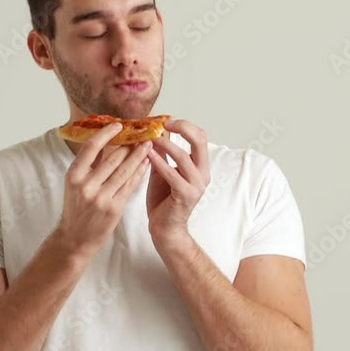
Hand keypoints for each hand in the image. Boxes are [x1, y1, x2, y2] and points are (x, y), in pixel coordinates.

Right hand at [55, 123, 152, 257]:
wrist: (75, 238)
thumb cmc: (76, 208)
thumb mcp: (74, 184)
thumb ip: (89, 164)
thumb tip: (105, 141)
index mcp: (73, 175)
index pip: (91, 147)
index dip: (106, 133)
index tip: (118, 125)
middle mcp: (86, 185)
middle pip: (112, 157)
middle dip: (129, 143)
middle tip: (141, 132)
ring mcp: (100, 197)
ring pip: (124, 170)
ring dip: (138, 155)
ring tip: (148, 144)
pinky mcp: (114, 208)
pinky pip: (130, 185)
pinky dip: (139, 172)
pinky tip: (146, 162)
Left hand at [145, 119, 210, 246]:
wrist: (165, 229)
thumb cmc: (163, 200)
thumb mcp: (162, 170)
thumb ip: (162, 152)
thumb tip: (155, 129)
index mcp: (200, 166)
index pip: (200, 136)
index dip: (184, 125)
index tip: (166, 120)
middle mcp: (202, 174)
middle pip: (200, 140)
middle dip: (182, 127)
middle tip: (163, 123)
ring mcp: (196, 185)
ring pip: (183, 156)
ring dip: (165, 144)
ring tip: (149, 138)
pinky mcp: (186, 195)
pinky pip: (172, 174)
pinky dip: (159, 161)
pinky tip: (147, 154)